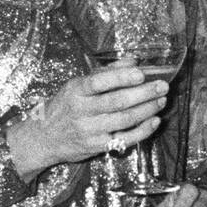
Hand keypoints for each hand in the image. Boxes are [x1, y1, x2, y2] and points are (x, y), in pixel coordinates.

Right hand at [6, 62, 167, 178]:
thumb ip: (104, 73)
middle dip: (144, 93)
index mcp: (76, 91)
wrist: (43, 139)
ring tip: (162, 100)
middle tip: (163, 86)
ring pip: (124, 119)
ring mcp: (90, 130)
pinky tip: (155, 121)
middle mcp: (82, 110)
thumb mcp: (76, 86)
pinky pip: (125, 138)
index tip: (141, 73)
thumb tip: (133, 61)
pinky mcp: (98, 146)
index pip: (99, 82)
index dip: (121, 77)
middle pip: (117, 101)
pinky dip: (143, 130)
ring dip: (147, 109)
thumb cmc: (64, 108)